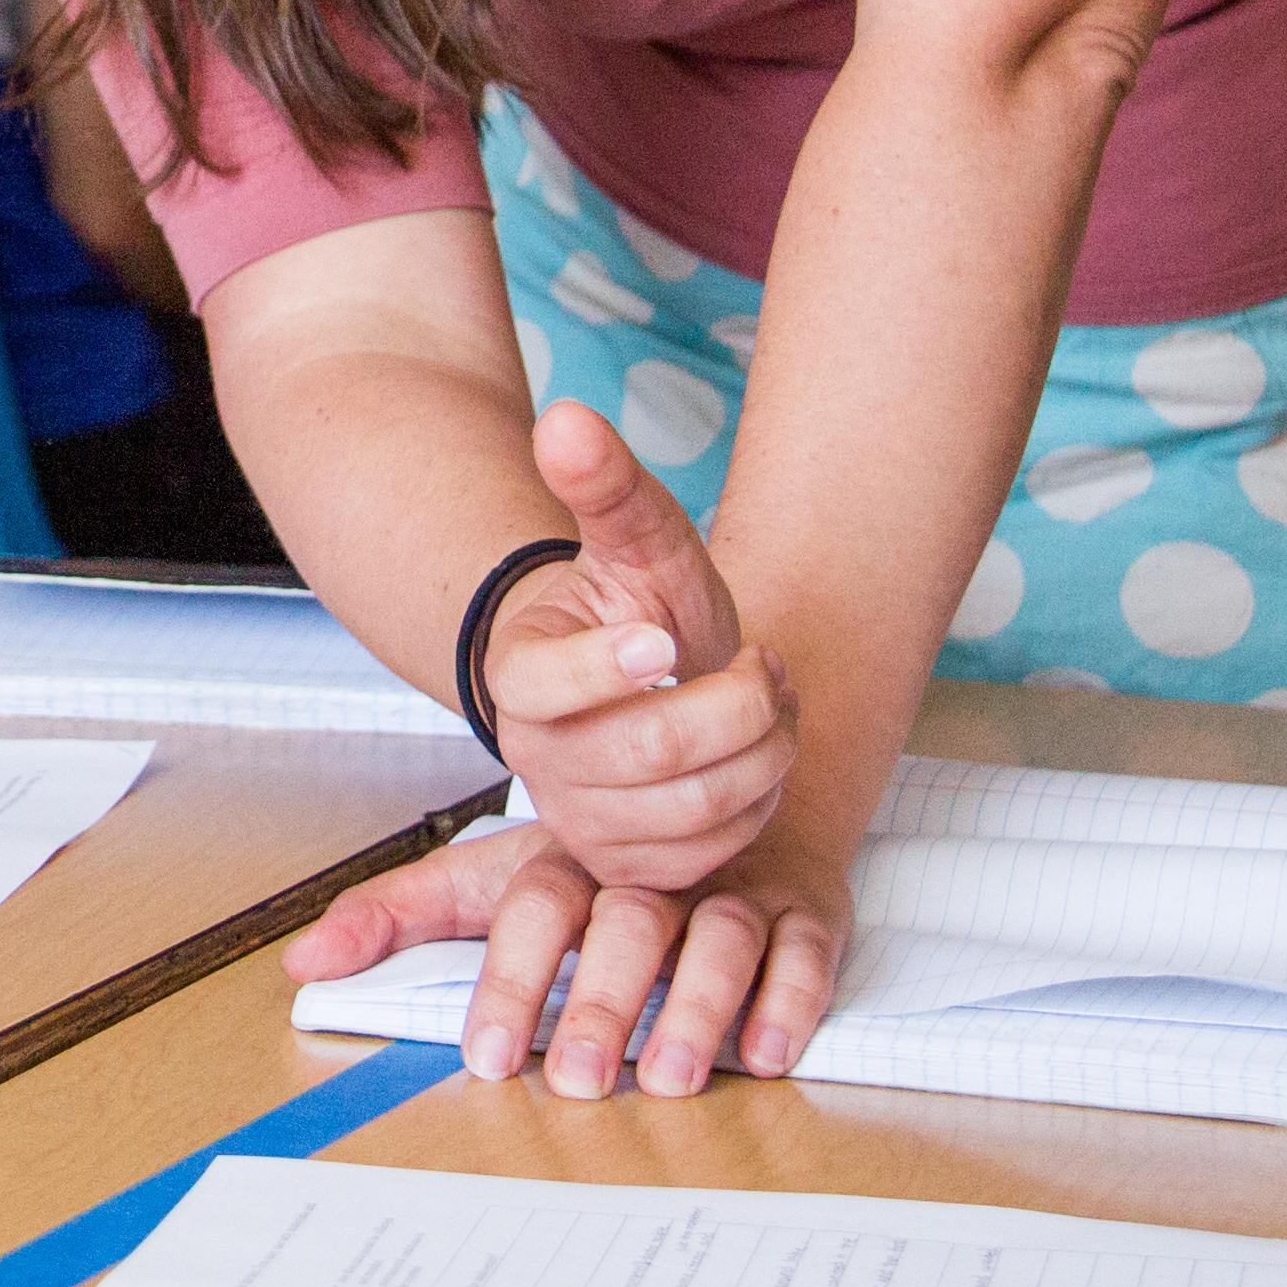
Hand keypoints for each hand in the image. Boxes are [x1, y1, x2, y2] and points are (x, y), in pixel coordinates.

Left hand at [272, 799, 846, 1103]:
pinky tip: (767, 1051)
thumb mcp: (491, 877)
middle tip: (578, 1079)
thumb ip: (401, 915)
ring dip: (696, 1007)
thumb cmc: (596, 864)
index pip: (534, 907)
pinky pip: (802, 949)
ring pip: (717, 936)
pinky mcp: (804, 906)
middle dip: (601, 1004)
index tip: (485, 1055)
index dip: (510, 979)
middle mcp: (654, 866)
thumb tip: (302, 961)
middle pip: (626, 926)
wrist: (718, 779)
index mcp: (574, 856)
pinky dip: (787, 998)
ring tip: (670, 1076)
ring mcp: (733, 883)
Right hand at [484, 405, 795, 894]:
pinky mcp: (633, 868)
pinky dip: (761, 798)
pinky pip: (716, 850)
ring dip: (766, 746)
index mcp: (518, 675)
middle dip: (740, 699)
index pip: (546, 686)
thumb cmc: (643, 605)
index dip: (614, 664)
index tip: (667, 635)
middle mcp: (536, 758)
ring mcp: (583, 821)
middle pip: (657, 747)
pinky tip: (758, 755)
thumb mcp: (638, 538)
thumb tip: (567, 418)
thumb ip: (605, 482)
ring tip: (768, 702)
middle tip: (762, 664)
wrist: (656, 680)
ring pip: (700, 802)